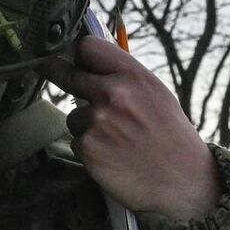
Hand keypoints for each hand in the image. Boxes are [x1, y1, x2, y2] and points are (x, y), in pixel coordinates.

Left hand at [44, 34, 219, 223]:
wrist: (183, 183)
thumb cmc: (172, 140)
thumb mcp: (157, 97)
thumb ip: (126, 79)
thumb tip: (92, 64)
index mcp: (134, 77)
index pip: (89, 47)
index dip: (80, 54)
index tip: (73, 58)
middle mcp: (113, 94)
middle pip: (66, 74)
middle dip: (56, 72)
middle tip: (47, 68)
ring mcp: (98, 121)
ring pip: (74, 116)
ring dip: (87, 127)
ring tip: (116, 142)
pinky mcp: (87, 147)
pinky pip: (77, 142)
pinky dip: (90, 151)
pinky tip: (113, 158)